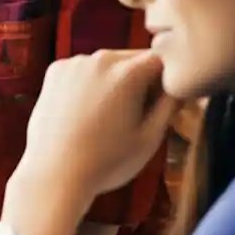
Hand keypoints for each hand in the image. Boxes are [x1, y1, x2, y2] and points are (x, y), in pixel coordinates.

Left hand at [16, 50, 179, 206]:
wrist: (53, 175)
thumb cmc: (106, 163)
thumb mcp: (151, 137)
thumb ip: (171, 104)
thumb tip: (181, 84)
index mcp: (127, 73)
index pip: (163, 61)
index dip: (167, 82)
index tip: (160, 106)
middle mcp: (99, 59)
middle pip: (134, 59)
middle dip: (141, 80)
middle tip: (132, 117)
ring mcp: (73, 63)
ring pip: (108, 64)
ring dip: (114, 81)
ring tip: (106, 119)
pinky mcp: (54, 71)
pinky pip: (84, 69)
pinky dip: (89, 83)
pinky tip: (85, 113)